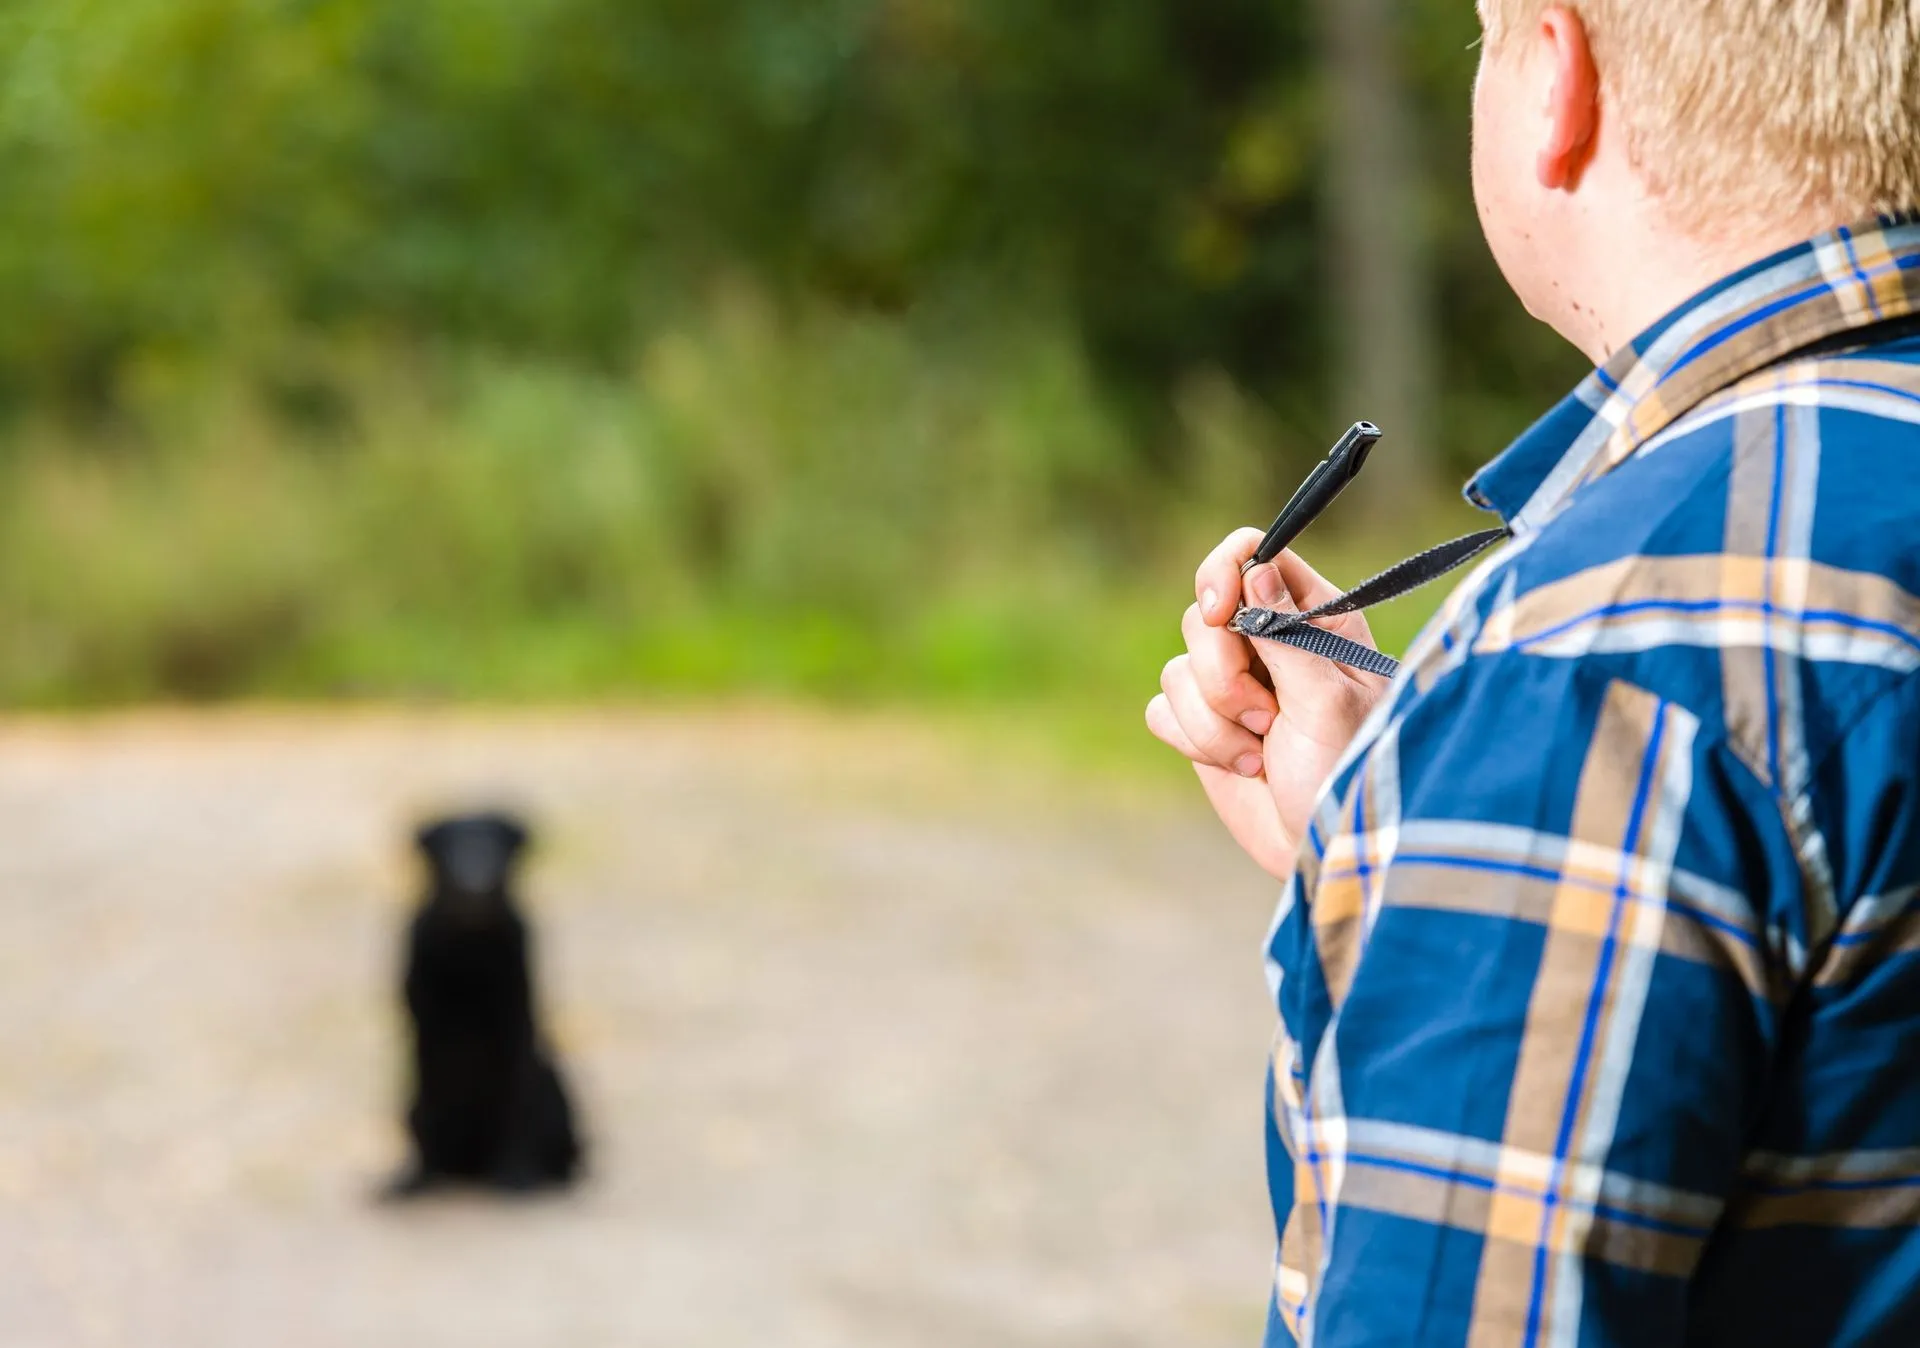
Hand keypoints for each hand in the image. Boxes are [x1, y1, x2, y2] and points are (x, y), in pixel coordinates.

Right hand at [1146, 529, 1389, 879]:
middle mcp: (1269, 644)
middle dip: (1222, 673)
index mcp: (1313, 620)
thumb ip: (1287, 632)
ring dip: (1215, 720)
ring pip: (1179, 669)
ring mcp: (1233, 686)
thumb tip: (1255, 568)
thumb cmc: (1348, 772)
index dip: (1225, 573)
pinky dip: (1197, 741)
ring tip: (1263, 753)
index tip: (1223, 614)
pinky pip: (1164, 709)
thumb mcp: (1328, 700)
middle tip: (1265, 717)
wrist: (1327, 848)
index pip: (1253, 556)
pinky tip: (1243, 767)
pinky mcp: (1204, 727)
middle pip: (1203, 615)